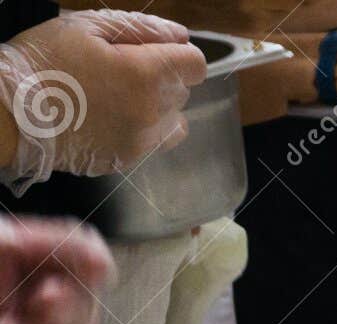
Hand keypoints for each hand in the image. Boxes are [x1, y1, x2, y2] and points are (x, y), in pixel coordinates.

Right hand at [0, 11, 205, 190]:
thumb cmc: (44, 61)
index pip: (194, 65)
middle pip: (183, 91)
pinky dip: (145, 129)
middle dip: (162, 77)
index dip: (178, 55)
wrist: (13, 112)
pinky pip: (157, 142)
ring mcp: (143, 140)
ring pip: (176, 120)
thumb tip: (180, 36)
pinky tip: (115, 117)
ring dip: (158, 107)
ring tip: (120, 97)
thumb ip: (141, 28)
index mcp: (145, 74)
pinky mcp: (130, 160)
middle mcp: (153, 112)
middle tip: (122, 71)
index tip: (156, 52)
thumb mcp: (86, 27)